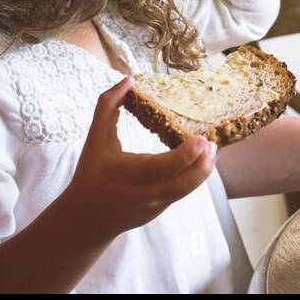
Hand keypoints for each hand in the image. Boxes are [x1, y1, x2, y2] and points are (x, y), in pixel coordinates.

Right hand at [58, 78, 216, 242]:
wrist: (86, 220)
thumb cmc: (91, 172)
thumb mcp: (95, 139)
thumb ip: (108, 106)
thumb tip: (130, 79)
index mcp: (124, 174)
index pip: (158, 168)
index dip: (183, 156)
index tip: (201, 139)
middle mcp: (140, 194)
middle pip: (178, 187)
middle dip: (201, 168)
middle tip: (213, 144)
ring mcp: (152, 206)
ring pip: (184, 192)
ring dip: (203, 172)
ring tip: (213, 149)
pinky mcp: (160, 211)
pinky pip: (181, 193)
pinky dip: (195, 177)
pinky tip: (204, 159)